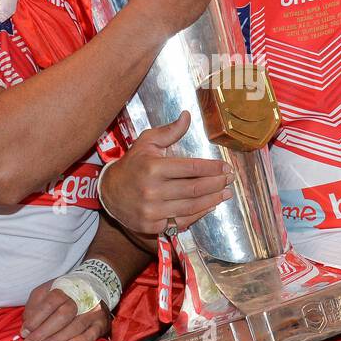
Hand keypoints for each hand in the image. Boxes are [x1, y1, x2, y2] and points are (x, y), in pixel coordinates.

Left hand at [19, 279, 110, 340]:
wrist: (95, 287)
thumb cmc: (65, 294)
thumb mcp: (47, 291)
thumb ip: (35, 305)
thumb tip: (26, 326)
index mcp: (66, 288)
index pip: (50, 303)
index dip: (36, 318)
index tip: (25, 332)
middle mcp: (81, 298)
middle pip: (62, 315)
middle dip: (44, 332)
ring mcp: (93, 311)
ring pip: (75, 326)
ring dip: (56, 340)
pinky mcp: (101, 323)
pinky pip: (93, 333)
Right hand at [101, 111, 233, 234]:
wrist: (109, 193)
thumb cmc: (132, 164)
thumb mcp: (147, 142)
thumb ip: (170, 131)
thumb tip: (187, 115)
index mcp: (153, 168)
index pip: (191, 168)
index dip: (212, 168)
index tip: (226, 167)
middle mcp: (153, 190)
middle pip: (195, 188)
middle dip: (217, 184)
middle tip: (230, 179)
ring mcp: (153, 210)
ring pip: (192, 206)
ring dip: (213, 200)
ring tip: (226, 193)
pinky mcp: (153, 225)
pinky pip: (182, 220)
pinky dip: (199, 214)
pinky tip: (210, 206)